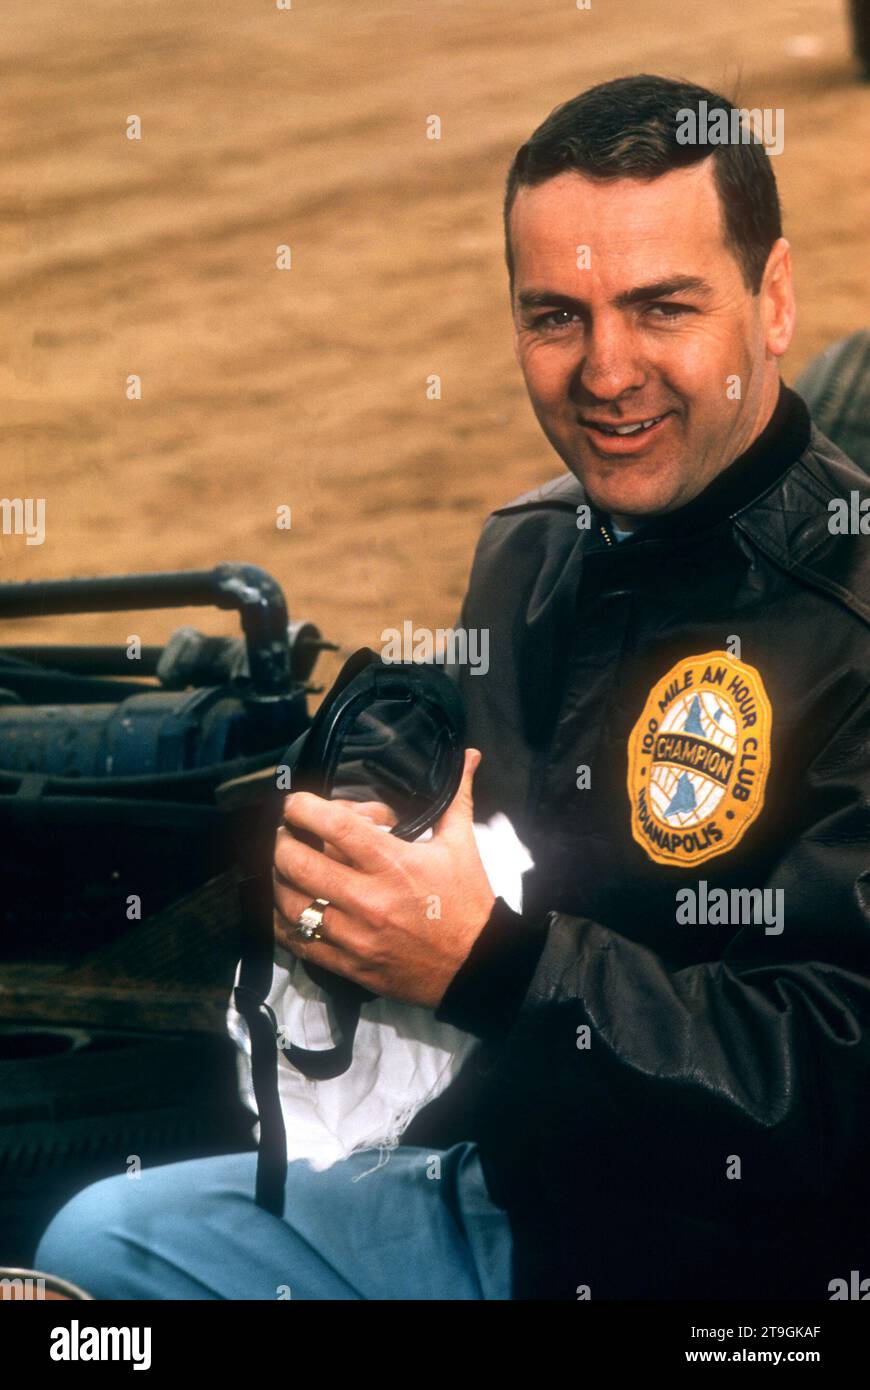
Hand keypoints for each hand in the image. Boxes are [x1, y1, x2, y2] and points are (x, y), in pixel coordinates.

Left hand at [273, 750, 495, 1007]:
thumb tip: (468, 754)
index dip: (303, 808)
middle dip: (282, 841)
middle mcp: (370, 899)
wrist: (477, 966)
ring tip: (283, 865)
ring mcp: (355, 936)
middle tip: (285, 833)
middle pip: (299, 863)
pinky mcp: (349, 965)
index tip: (295, 802)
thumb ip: (456, 796)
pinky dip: (282, 921)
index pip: (335, 827)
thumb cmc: (467, 902)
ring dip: (278, 879)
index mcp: (395, 864)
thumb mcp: (462, 845)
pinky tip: (286, 905)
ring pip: (290, 903)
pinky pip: (297, 941)